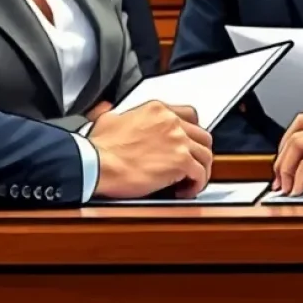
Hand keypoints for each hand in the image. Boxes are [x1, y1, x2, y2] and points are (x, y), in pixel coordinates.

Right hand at [89, 102, 212, 199]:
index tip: (188, 144)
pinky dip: (197, 184)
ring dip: (201, 170)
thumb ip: (118, 116)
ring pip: (206, 154)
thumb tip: (111, 115)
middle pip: (202, 135)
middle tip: (192, 165)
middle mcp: (171, 122)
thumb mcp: (109, 120)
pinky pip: (200, 173)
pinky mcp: (179, 161)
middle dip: (199, 152)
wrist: (96, 163)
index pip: (189, 115)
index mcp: (157, 110)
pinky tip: (185, 191)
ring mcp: (178, 140)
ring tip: (191, 181)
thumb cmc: (99, 147)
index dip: (191, 132)